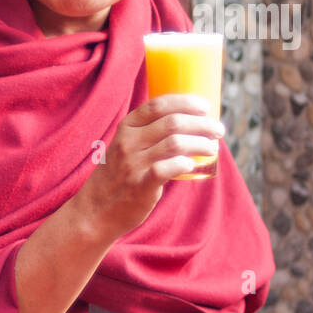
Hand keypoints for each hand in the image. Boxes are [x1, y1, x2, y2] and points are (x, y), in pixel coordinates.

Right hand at [74, 93, 224, 240]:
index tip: (205, 107)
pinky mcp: (139, 187)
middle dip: (202, 124)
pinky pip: (165, 170)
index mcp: (126, 128)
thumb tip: (189, 124)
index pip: (158, 105)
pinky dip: (184, 164)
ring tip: (212, 147)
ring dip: (201, 143)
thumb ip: (146, 133)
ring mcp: (132, 164)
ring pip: (174, 143)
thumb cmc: (118, 176)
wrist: (94, 210)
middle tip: (218, 130)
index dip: (186, 102)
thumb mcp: (124, 146)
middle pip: (173, 123)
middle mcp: (128, 142)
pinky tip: (193, 165)